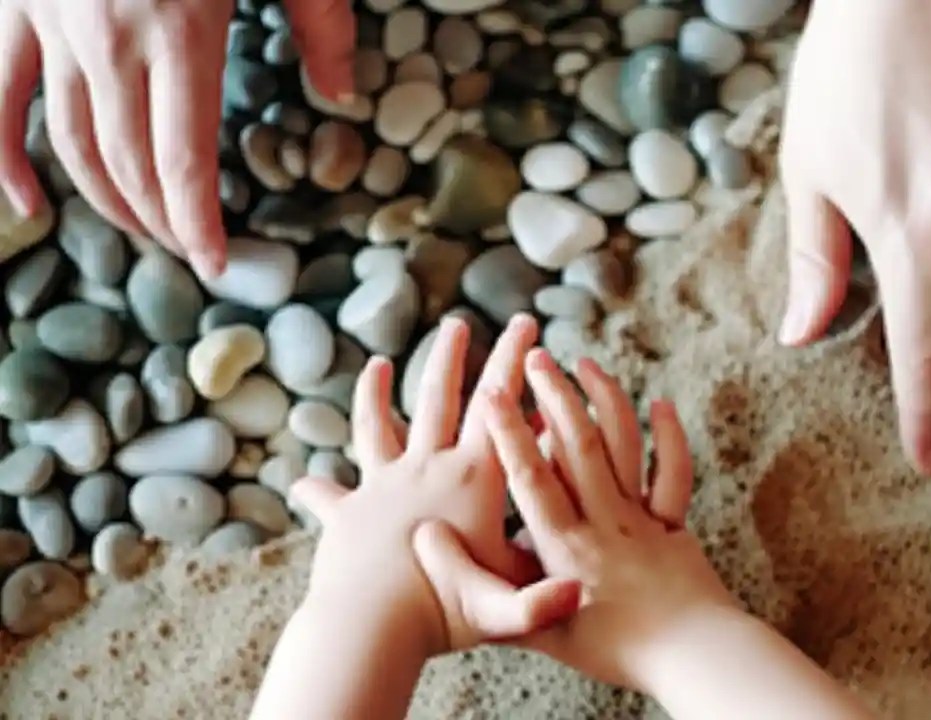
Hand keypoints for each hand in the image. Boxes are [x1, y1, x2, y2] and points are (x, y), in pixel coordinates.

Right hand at [0, 0, 354, 275]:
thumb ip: (320, 26)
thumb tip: (341, 97)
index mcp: (178, 27)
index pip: (180, 159)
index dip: (195, 221)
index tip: (216, 262)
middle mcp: (102, 35)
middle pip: (123, 161)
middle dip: (158, 218)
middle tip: (189, 249)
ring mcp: (45, 20)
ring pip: (64, 139)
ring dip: (102, 198)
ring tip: (141, 230)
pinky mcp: (7, 4)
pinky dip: (1, 155)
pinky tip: (25, 204)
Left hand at [291, 316, 577, 653]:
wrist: (369, 624)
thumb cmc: (444, 613)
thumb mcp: (505, 605)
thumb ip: (543, 598)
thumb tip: (582, 590)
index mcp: (472, 477)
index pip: (500, 406)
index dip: (516, 361)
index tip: (526, 325)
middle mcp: (426, 468)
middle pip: (439, 398)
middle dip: (451, 357)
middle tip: (457, 323)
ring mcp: (383, 485)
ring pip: (380, 425)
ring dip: (378, 391)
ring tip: (376, 364)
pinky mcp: (349, 513)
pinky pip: (331, 491)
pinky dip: (318, 485)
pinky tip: (303, 480)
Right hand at [483, 350, 737, 689]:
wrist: (692, 657)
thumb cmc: (617, 651)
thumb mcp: (547, 637)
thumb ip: (501, 597)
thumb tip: (444, 562)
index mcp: (566, 546)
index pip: (531, 477)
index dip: (510, 432)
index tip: (493, 392)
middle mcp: (603, 520)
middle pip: (577, 444)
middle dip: (552, 394)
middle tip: (533, 355)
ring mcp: (642, 515)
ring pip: (621, 444)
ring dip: (603, 398)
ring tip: (583, 364)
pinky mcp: (674, 521)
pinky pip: (674, 470)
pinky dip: (669, 435)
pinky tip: (659, 405)